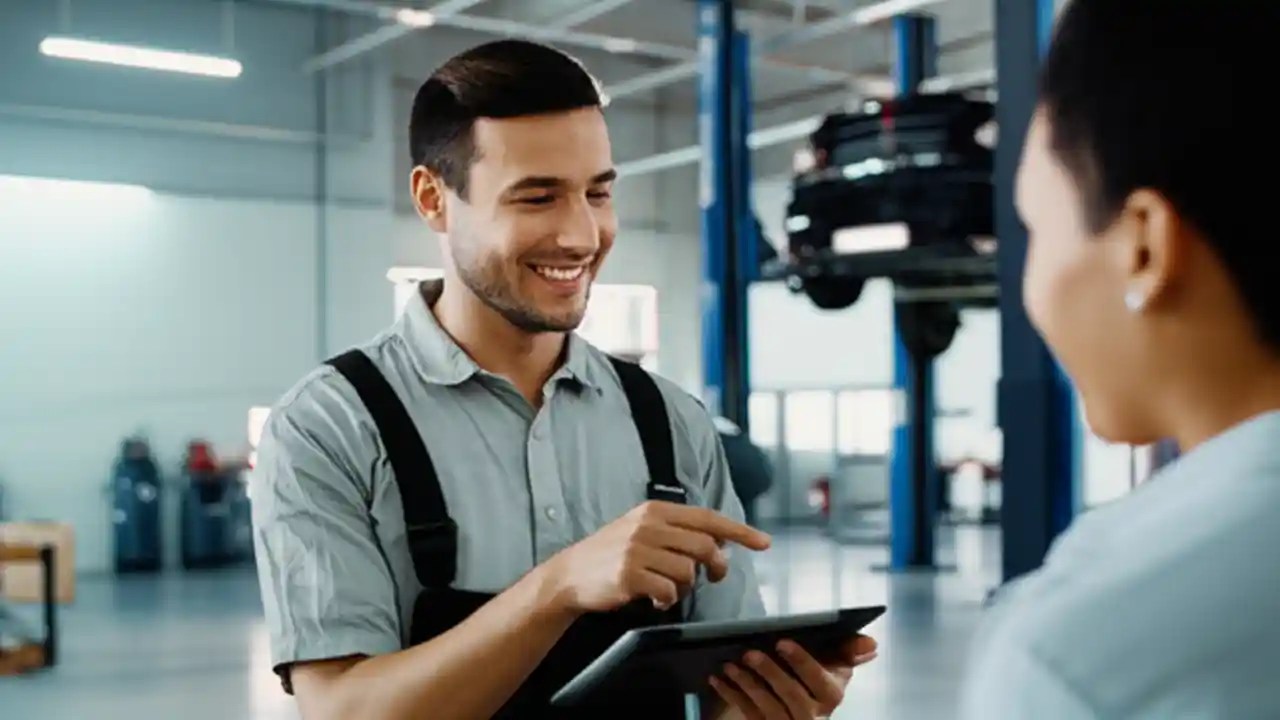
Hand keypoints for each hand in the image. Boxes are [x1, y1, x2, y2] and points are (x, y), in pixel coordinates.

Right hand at [543, 501, 771, 614]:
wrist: (570, 574)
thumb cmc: (612, 554)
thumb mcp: (641, 530)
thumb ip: (677, 531)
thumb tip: (721, 543)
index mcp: (655, 511)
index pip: (708, 518)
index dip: (739, 531)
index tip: (764, 543)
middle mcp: (648, 526)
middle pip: (705, 547)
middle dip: (717, 566)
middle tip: (714, 577)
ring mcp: (638, 550)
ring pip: (688, 571)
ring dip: (686, 586)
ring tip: (668, 587)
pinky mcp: (629, 575)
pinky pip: (668, 591)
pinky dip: (667, 600)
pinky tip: (655, 599)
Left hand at [709, 635, 878, 718]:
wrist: (801, 712)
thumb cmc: (816, 681)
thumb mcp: (835, 666)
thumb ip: (849, 651)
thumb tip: (872, 643)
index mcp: (832, 695)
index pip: (819, 680)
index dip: (801, 661)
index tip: (781, 641)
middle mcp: (813, 715)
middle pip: (792, 696)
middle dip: (770, 673)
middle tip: (749, 653)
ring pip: (768, 708)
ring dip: (747, 685)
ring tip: (730, 665)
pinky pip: (748, 714)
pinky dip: (732, 695)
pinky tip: (717, 679)